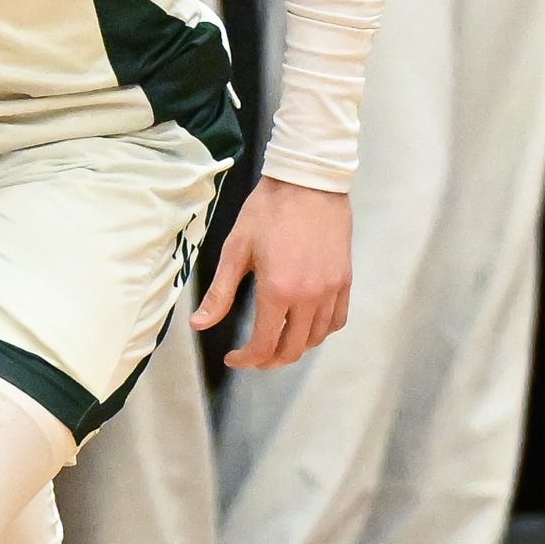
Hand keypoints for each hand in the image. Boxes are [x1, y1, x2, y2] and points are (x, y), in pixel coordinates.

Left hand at [191, 177, 350, 367]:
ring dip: (295, 348)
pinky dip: (320, 332)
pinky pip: (336, 320)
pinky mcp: (345, 281)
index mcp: (278, 292)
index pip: (264, 345)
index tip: (233, 358)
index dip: (247, 359)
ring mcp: (331, 291)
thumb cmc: (266, 212)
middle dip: (269, 360)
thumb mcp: (236, 250)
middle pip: (292, 349)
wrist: (308, 183)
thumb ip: (220, 293)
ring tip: (276, 342)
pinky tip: (304, 326)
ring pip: (316, 338)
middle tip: (252, 356)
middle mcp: (309, 298)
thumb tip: (199, 325)